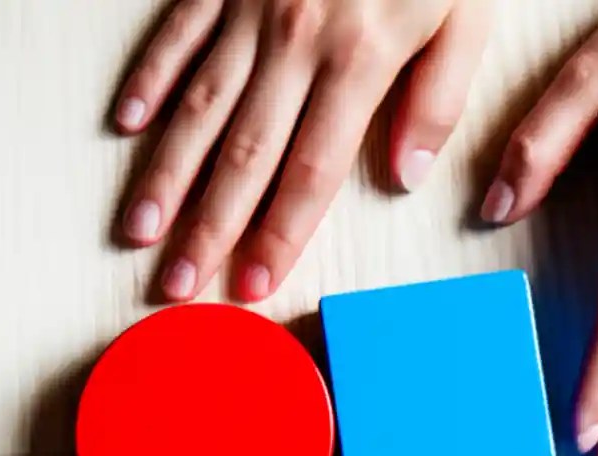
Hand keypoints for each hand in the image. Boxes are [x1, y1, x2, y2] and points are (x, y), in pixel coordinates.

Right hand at [117, 0, 491, 301]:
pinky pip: (177, 33)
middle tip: (178, 285)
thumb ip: (437, 97)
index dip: (281, 234)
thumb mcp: (468, 13)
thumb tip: (404, 177)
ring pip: (200, 107)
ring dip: (168, 175)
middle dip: (208, 228)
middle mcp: (295, 43)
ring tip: (139, 233)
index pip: (312, 170)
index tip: (254, 285)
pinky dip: (150, 78)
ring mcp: (250, 10)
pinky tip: (129, 126)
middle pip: (243, 155)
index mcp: (360, 59)